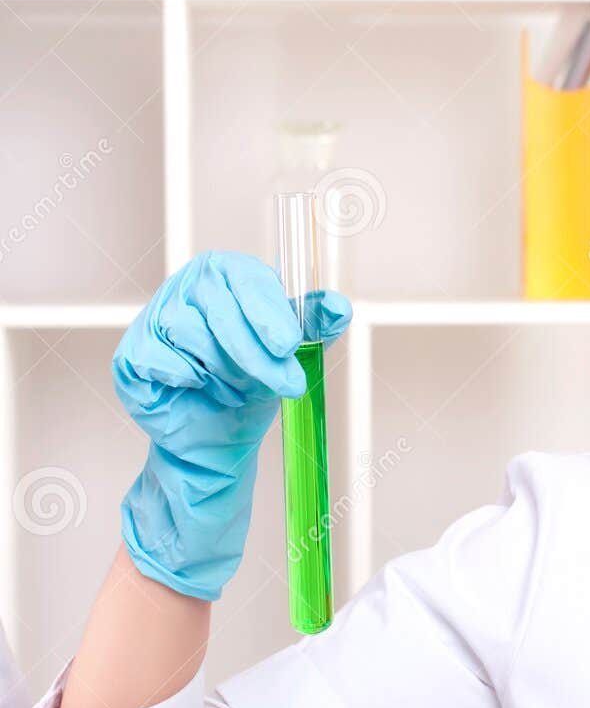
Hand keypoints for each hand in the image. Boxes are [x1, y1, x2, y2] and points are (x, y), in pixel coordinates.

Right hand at [112, 251, 351, 600]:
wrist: (217, 433)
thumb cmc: (253, 381)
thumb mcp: (292, 354)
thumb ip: (316, 325)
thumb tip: (340, 306)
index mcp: (229, 274)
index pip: (247, 278)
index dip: (268, 312)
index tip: (288, 344)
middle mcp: (188, 286)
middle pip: (221, 309)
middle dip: (258, 354)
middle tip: (286, 384)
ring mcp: (155, 316)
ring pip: (191, 333)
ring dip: (225, 370)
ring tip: (236, 388)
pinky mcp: (132, 352)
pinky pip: (160, 359)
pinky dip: (189, 379)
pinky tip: (199, 388)